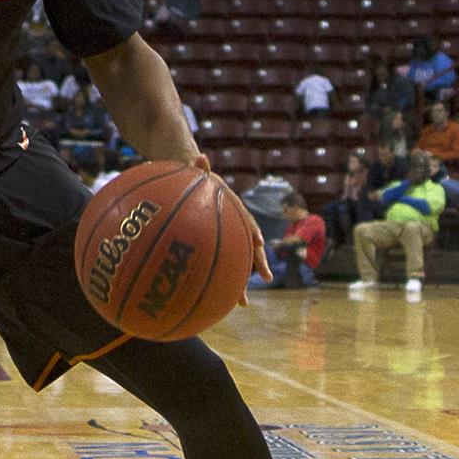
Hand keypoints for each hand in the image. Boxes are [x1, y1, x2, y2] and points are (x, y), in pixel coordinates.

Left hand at [192, 152, 271, 291]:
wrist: (191, 183)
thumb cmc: (192, 178)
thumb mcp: (194, 171)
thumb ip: (198, 167)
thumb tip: (198, 155)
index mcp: (233, 208)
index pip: (246, 219)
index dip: (253, 230)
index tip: (259, 242)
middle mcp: (235, 225)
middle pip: (249, 245)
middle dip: (258, 262)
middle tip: (267, 278)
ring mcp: (227, 237)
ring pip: (236, 262)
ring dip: (240, 282)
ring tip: (242, 302)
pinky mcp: (215, 247)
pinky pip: (218, 266)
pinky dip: (218, 282)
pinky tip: (214, 302)